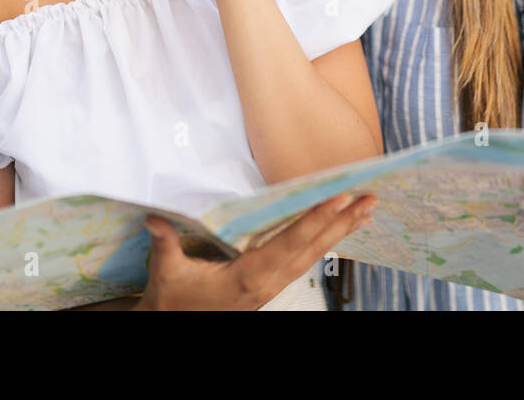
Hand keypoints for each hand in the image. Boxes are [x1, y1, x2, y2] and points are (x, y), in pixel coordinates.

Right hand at [133, 192, 376, 309]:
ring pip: (314, 255)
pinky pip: (305, 259)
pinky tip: (341, 229)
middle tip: (368, 198)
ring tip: (366, 209)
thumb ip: (165, 244)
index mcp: (247, 278)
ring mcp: (272, 284)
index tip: (339, 199)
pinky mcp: (271, 283)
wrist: (174, 325)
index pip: (289, 244)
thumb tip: (155, 218)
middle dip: (342, 223)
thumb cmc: (172, 301)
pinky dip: (326, 241)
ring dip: (341, 231)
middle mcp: (267, 281)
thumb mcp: (165, 274)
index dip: (315, 220)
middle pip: (312, 249)